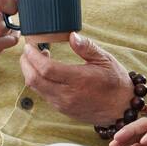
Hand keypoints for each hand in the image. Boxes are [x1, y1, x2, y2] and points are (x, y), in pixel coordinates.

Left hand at [19, 31, 134, 124]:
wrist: (121, 109)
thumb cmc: (115, 82)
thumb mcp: (105, 60)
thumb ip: (87, 47)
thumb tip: (72, 35)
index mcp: (78, 80)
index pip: (46, 69)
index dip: (33, 56)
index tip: (29, 45)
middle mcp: (67, 94)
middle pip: (34, 80)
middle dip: (25, 63)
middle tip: (27, 50)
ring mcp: (63, 104)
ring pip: (36, 89)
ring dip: (30, 72)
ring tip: (36, 58)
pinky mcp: (63, 110)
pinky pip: (44, 95)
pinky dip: (39, 81)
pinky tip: (45, 71)